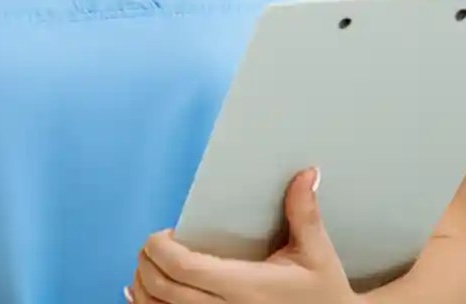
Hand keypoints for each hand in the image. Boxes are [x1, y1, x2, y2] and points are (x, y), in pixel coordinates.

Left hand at [127, 168, 361, 303]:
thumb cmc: (323, 294)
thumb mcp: (317, 253)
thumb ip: (304, 213)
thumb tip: (305, 172)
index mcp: (245, 288)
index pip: (185, 269)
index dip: (161, 249)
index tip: (163, 234)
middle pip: (161, 288)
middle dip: (146, 261)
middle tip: (154, 244)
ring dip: (143, 285)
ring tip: (150, 265)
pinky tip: (143, 294)